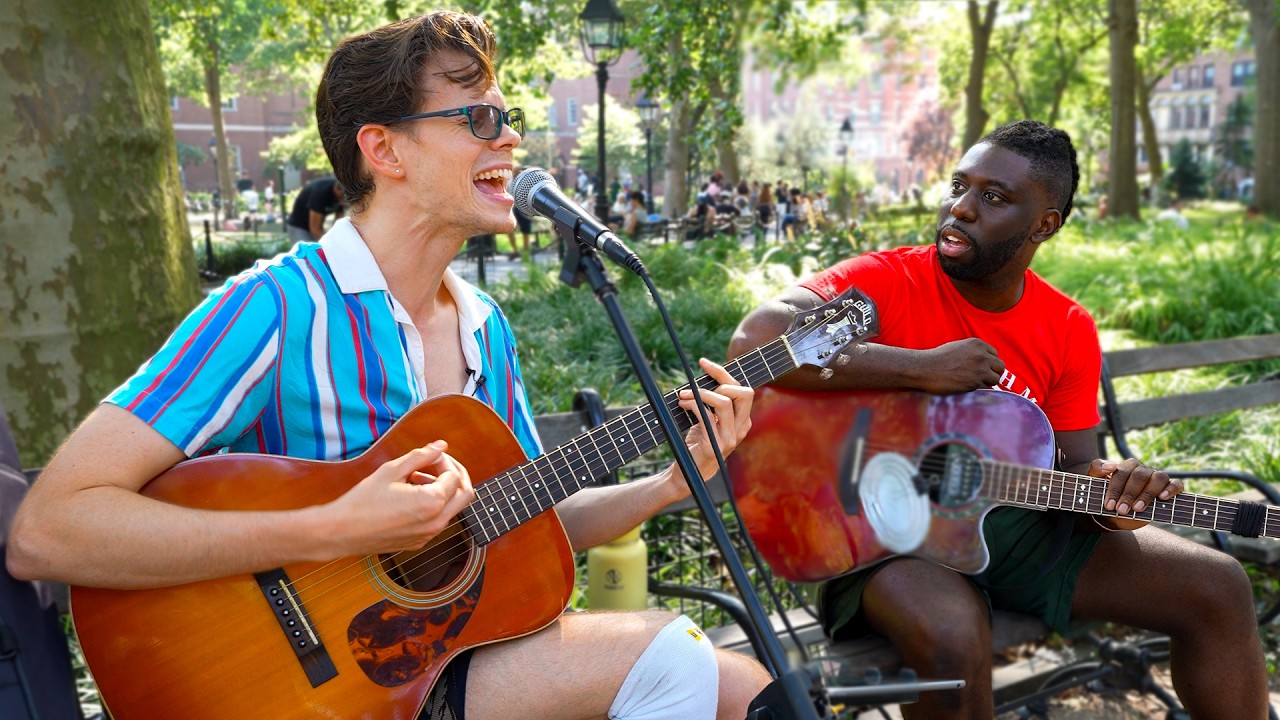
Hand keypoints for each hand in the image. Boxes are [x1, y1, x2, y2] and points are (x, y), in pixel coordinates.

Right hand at [325, 440, 473, 555]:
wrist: (342, 532)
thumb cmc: (363, 500)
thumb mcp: (392, 470)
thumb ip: (421, 456)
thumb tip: (441, 446)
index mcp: (432, 503)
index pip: (454, 476)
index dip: (444, 461)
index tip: (429, 457)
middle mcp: (436, 522)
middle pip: (465, 494)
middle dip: (456, 475)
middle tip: (438, 464)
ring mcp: (429, 535)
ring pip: (452, 509)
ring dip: (442, 490)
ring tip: (414, 479)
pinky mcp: (419, 542)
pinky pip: (437, 521)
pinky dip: (433, 505)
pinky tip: (409, 497)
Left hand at [670, 358, 754, 490]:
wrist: (688, 473)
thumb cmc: (698, 443)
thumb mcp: (709, 420)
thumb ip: (713, 403)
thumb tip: (704, 378)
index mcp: (742, 421)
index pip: (742, 389)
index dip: (723, 372)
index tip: (703, 362)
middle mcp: (741, 429)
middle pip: (744, 393)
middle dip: (721, 380)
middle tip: (698, 385)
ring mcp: (729, 438)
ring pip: (725, 403)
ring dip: (701, 394)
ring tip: (683, 395)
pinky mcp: (715, 445)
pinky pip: (706, 416)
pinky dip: (692, 404)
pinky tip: (682, 403)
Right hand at [917, 338, 1004, 393]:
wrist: (925, 369)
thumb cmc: (938, 358)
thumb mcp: (958, 347)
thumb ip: (973, 352)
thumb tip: (985, 361)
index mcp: (977, 344)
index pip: (995, 354)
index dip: (989, 362)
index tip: (982, 367)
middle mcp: (981, 355)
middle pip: (1000, 366)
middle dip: (992, 372)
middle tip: (982, 377)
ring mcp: (980, 369)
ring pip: (995, 378)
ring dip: (987, 382)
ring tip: (972, 382)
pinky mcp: (975, 382)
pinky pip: (985, 388)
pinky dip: (978, 388)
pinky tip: (965, 385)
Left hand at [1091, 457, 1180, 516]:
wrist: (1117, 514)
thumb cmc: (1107, 497)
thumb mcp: (1095, 483)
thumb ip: (1096, 469)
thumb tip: (1110, 465)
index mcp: (1126, 466)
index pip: (1122, 472)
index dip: (1115, 489)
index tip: (1109, 505)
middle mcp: (1143, 470)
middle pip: (1140, 475)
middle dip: (1129, 494)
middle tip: (1121, 510)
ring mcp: (1157, 478)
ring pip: (1159, 477)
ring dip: (1147, 494)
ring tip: (1137, 509)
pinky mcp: (1169, 489)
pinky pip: (1177, 484)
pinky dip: (1172, 489)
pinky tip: (1163, 498)